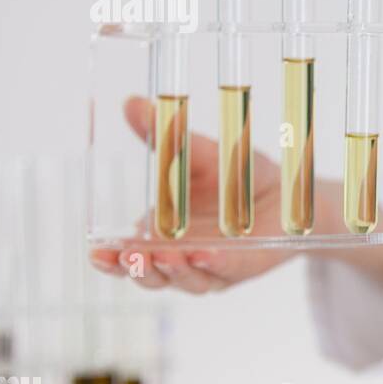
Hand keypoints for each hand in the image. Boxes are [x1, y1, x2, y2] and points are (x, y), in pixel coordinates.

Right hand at [89, 96, 313, 292]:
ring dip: (176, 271)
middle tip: (130, 256)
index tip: (95, 254)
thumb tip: (131, 102)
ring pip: (187, 280)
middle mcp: (181, 257)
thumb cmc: (234, 176)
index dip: (110, 260)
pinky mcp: (243, 268)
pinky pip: (227, 271)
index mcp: (160, 235)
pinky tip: (208, 255)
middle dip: (139, 269)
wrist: (286, 190)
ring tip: (169, 257)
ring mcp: (212, 268)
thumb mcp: (197, 152)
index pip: (126, 255)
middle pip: (153, 276)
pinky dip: (216, 266)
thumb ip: (164, 135)